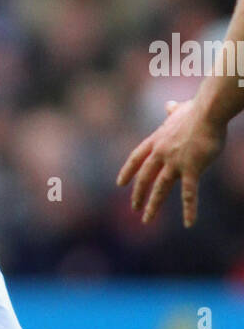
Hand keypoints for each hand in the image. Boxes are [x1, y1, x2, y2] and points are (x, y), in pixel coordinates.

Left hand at [116, 98, 225, 226]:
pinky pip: (189, 194)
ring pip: (160, 188)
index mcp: (157, 140)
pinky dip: (189, 209)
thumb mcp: (180, 109)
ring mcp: (174, 162)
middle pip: (145, 177)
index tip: (120, 184)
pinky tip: (189, 223)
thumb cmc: (198, 108)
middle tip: (134, 208)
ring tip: (146, 220)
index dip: (128, 171)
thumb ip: (172, 111)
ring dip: (153, 205)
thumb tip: (168, 105)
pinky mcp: (191, 168)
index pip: (136, 158)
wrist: (209, 110)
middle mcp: (161, 153)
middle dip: (138, 194)